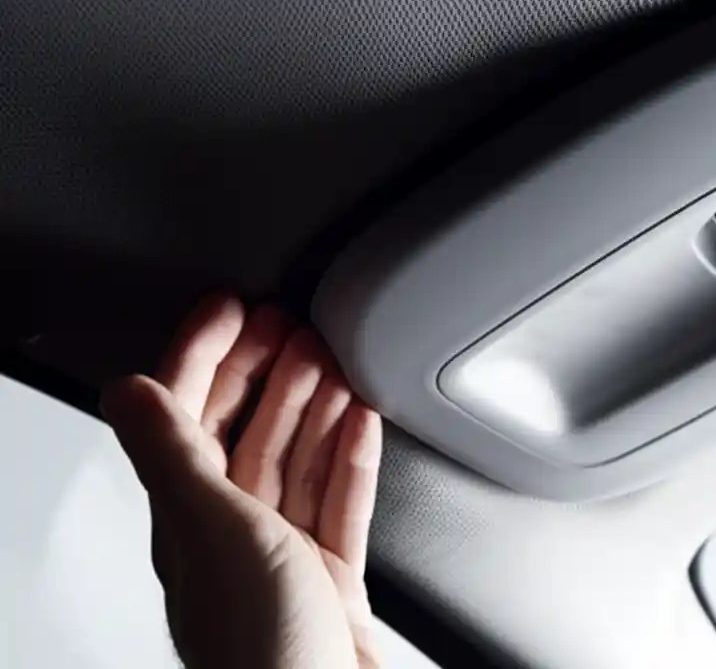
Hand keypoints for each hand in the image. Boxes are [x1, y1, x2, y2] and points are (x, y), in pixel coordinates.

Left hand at [100, 293, 381, 668]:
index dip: (202, 353)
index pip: (186, 414)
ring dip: (311, 404)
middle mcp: (233, 534)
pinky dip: (351, 457)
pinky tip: (361, 424)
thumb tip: (128, 389)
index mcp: (190, 519)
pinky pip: (340, 501)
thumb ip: (173, 456)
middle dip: (264, 370)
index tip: (230, 307)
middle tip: (289, 323)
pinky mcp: (330, 579)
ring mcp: (283, 556)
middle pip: (244, 432)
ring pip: (295, 460)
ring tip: (331, 358)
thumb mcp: (214, 532)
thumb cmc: (263, 649)